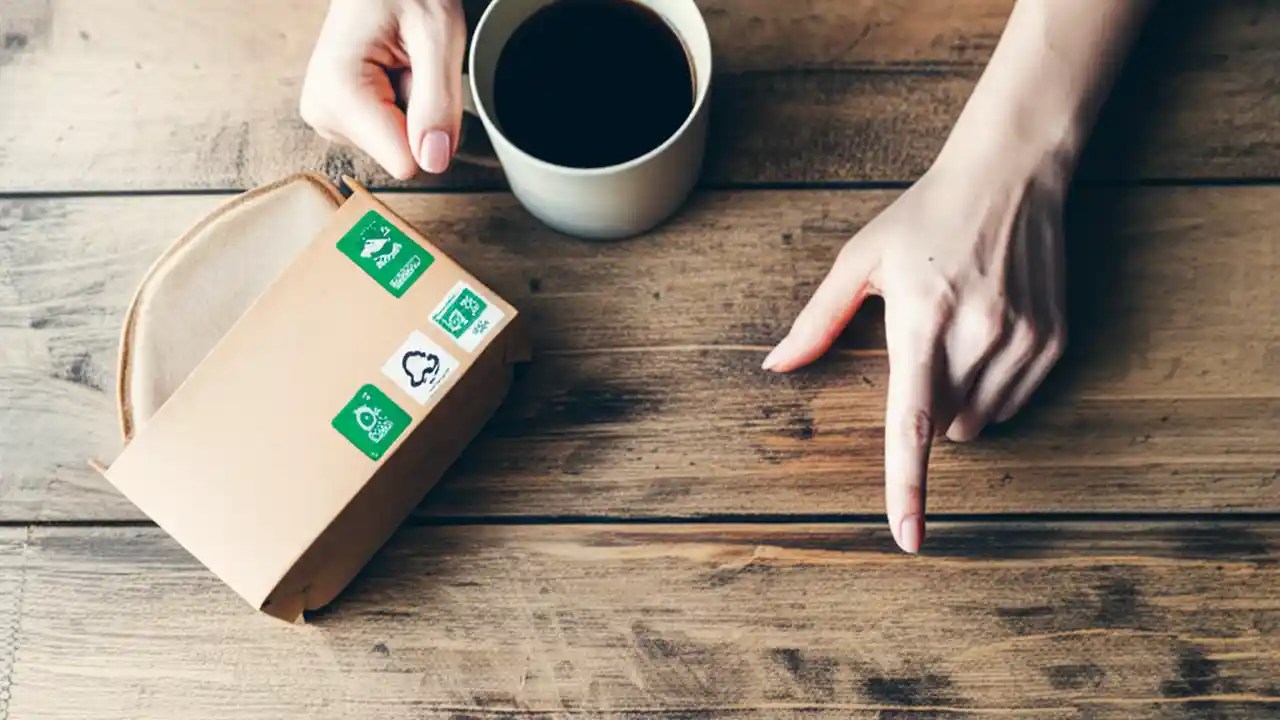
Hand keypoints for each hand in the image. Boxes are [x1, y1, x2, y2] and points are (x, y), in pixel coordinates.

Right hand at [300, 0, 464, 178]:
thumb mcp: (438, 34)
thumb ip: (438, 102)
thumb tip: (433, 162)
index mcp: (337, 93)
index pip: (405, 162)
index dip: (433, 129)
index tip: (423, 78)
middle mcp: (322, 113)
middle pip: (402, 156)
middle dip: (421, 114)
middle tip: (412, 63)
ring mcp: (327, 117)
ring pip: (398, 146)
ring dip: (413, 105)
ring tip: (401, 59)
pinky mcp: (337, 117)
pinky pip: (388, 134)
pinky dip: (402, 102)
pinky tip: (392, 67)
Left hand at [762, 156, 1068, 552]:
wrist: (1011, 176)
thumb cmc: (924, 217)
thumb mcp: (861, 260)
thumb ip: (818, 321)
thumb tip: (776, 367)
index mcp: (922, 321)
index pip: (913, 423)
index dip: (908, 486)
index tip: (909, 537)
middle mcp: (979, 336)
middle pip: (946, 431)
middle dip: (926, 411)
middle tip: (922, 351)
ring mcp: (1024, 341)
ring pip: (981, 423)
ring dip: (960, 404)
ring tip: (956, 336)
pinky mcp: (1055, 341)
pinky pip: (1015, 403)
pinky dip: (993, 390)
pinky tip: (987, 336)